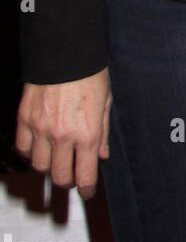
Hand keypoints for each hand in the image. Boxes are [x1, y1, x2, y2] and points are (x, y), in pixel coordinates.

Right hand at [15, 69, 111, 199]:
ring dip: (49, 167)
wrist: (66, 50)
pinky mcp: (24, 119)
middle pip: (59, 177)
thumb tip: (102, 156)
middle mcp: (62, 136)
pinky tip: (39, 147)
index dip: (86, 189)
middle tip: (72, 177)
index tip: (87, 191)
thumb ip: (103, 133)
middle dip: (67, 182)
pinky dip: (30, 152)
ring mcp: (40, 129)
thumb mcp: (106, 102)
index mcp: (87, 133)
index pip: (84, 176)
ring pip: (39, 166)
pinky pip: (23, 148)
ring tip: (56, 159)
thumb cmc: (91, 73)